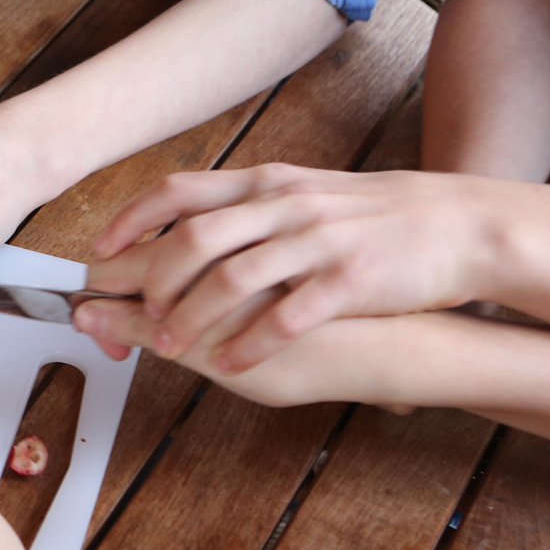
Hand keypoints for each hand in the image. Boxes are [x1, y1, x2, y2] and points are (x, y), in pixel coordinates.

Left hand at [80, 165, 502, 374]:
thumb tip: (174, 232)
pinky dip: (251, 342)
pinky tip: (230, 364)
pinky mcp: (349, 278)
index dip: (130, 222)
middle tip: (132, 312)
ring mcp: (315, 241)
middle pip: (194, 238)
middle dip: (153, 280)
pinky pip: (288, 314)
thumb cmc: (362, 217)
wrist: (450, 224)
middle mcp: (281, 207)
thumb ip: (238, 213)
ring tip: (169, 346)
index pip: (177, 192)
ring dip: (191, 317)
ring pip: (233, 278)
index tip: (100, 253)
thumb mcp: (293, 197)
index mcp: (262, 185)